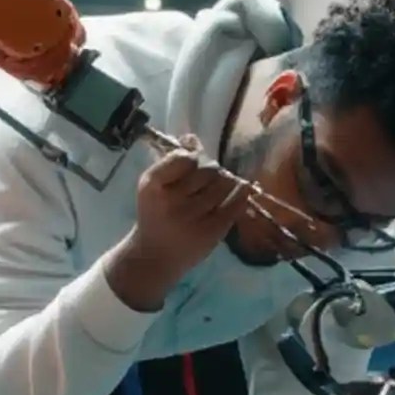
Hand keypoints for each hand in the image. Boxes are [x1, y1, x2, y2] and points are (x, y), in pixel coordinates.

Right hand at [106, 135, 249, 310]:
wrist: (155, 255)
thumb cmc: (156, 214)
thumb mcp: (155, 186)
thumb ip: (173, 161)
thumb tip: (193, 138)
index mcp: (152, 185)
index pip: (185, 157)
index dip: (193, 158)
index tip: (191, 164)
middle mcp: (171, 201)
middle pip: (208, 169)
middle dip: (212, 170)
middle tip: (208, 179)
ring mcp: (192, 218)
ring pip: (225, 184)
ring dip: (226, 182)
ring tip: (218, 188)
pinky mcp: (211, 232)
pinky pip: (236, 203)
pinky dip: (241, 194)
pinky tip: (242, 191)